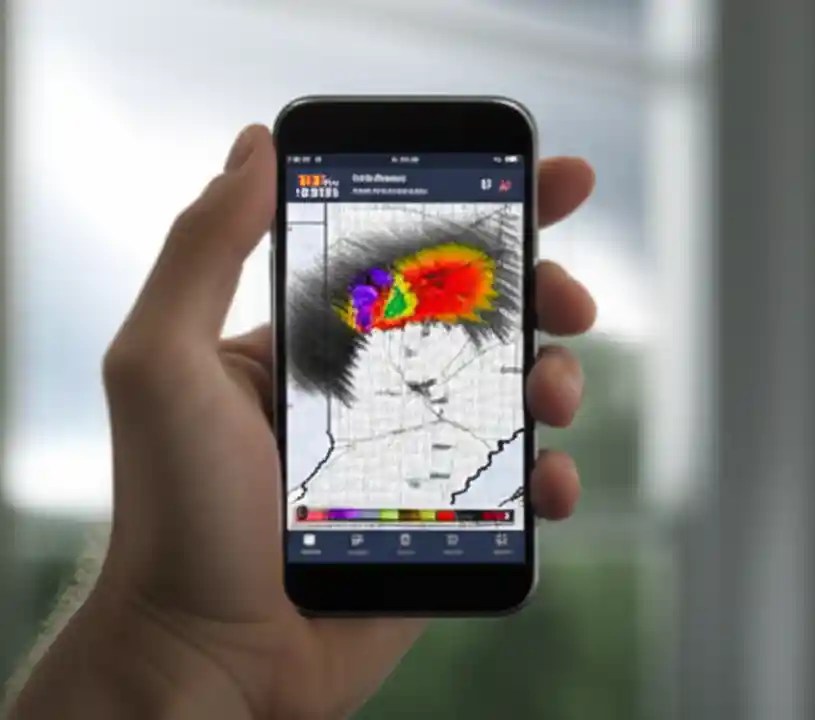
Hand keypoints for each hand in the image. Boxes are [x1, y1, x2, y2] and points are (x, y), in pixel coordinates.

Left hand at [9, 125, 596, 718]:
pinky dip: (556, 478)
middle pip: (483, 320)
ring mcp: (417, 458)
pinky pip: (523, 488)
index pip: (409, 257)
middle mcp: (372, 392)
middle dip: (543, 294)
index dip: (486, 213)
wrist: (210, 659)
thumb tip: (257, 145)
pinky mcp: (450, 524)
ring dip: (558, 379)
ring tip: (553, 396)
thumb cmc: (173, 516)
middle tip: (572, 301)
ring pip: (517, 398)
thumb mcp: (161, 365)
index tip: (553, 181)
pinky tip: (550, 483)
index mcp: (315, 344)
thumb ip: (204, 250)